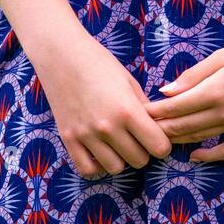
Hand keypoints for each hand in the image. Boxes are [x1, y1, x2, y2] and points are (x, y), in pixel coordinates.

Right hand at [29, 24, 172, 178]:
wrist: (61, 54)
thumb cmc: (99, 62)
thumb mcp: (129, 81)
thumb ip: (144, 108)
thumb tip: (157, 129)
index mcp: (127, 110)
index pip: (159, 147)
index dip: (162, 144)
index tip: (157, 137)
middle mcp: (108, 126)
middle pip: (139, 161)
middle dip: (143, 151)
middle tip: (137, 137)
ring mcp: (86, 135)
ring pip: (116, 168)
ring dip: (121, 158)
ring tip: (118, 142)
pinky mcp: (68, 138)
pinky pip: (88, 169)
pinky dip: (97, 165)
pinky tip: (100, 151)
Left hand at [145, 28, 223, 162]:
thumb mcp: (222, 56)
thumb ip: (193, 76)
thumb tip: (166, 91)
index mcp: (215, 91)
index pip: (175, 108)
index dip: (154, 112)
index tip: (138, 112)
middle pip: (184, 126)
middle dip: (160, 128)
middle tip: (141, 128)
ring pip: (201, 138)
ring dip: (177, 139)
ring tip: (158, 138)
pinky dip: (209, 155)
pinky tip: (194, 155)